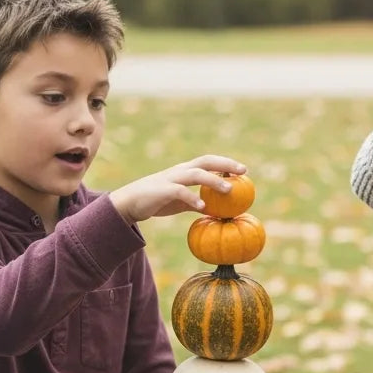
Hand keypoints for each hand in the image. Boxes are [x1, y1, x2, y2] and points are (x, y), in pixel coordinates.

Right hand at [109, 155, 246, 222]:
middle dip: (225, 163)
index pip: (208, 162)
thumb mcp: (180, 202)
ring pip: (195, 174)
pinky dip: (192, 198)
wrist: (129, 203)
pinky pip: (180, 192)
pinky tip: (204, 206)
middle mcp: (179, 171)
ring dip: (213, 180)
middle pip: (205, 161)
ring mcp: (170, 179)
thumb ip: (196, 203)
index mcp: (184, 171)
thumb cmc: (156, 201)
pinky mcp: (162, 190)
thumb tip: (215, 211)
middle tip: (243, 171)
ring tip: (229, 189)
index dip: (225, 163)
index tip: (243, 169)